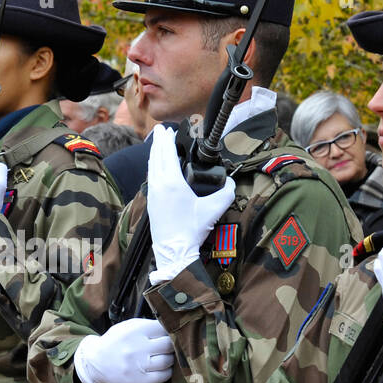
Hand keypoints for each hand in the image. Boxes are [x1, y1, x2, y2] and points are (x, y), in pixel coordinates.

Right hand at [73, 317, 173, 382]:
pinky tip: (160, 367)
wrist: (96, 361)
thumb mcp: (128, 326)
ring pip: (168, 360)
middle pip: (169, 344)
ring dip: (168, 358)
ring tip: (162, 356)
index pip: (164, 328)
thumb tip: (172, 327)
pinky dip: (166, 371)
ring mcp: (138, 365)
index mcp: (136, 331)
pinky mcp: (140, 380)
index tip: (167, 334)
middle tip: (166, 346)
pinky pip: (164, 375)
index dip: (168, 330)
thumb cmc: (116, 342)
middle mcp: (137, 347)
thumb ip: (148, 325)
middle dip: (170, 344)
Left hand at [146, 124, 235, 283]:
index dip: (168, 140)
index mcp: (172, 182)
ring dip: (154, 153)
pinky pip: (150, 177)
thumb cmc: (192, 230)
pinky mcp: (151, 203)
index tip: (169, 130)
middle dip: (158, 142)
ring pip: (151, 167)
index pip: (168, 154)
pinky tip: (156, 167)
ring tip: (157, 144)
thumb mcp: (214, 210)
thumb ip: (226, 194)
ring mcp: (152, 194)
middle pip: (156, 157)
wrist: (174, 252)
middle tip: (160, 130)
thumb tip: (231, 183)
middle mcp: (159, 185)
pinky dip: (153, 166)